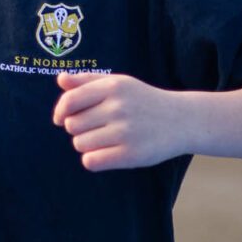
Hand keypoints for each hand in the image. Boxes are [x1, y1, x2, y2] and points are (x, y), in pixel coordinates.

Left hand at [52, 71, 195, 171]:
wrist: (181, 120)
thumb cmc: (142, 101)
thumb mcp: (119, 83)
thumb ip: (87, 81)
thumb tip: (60, 80)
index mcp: (113, 87)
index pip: (69, 101)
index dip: (60, 112)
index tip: (62, 119)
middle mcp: (118, 107)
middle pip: (72, 125)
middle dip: (79, 128)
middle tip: (98, 127)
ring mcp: (125, 132)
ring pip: (80, 144)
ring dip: (87, 145)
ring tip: (107, 139)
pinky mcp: (131, 155)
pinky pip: (90, 161)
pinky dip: (93, 160)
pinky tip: (107, 153)